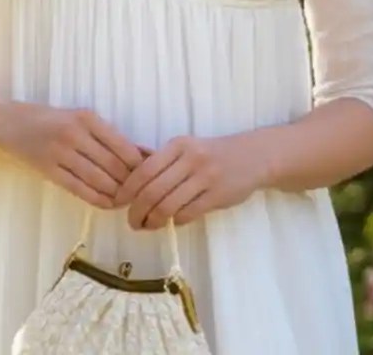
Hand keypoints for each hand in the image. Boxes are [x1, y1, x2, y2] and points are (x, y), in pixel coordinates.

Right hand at [0, 105, 144, 208]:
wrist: (10, 123)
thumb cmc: (51, 119)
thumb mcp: (81, 118)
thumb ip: (110, 135)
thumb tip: (144, 153)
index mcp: (87, 118)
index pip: (123, 147)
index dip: (139, 166)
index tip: (149, 176)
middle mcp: (75, 134)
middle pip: (113, 166)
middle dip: (130, 183)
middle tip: (141, 194)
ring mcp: (60, 153)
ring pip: (98, 180)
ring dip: (116, 194)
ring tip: (126, 200)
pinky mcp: (48, 170)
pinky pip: (79, 189)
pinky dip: (97, 199)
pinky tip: (107, 204)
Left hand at [115, 133, 269, 230]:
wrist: (254, 156)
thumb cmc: (213, 153)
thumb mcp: (186, 147)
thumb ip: (158, 158)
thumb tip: (126, 168)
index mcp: (178, 145)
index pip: (144, 170)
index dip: (127, 189)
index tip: (118, 202)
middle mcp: (191, 159)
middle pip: (153, 190)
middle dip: (137, 210)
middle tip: (131, 222)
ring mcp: (206, 178)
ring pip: (169, 205)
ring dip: (153, 220)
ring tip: (147, 226)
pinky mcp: (218, 196)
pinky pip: (188, 213)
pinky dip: (175, 221)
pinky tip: (171, 222)